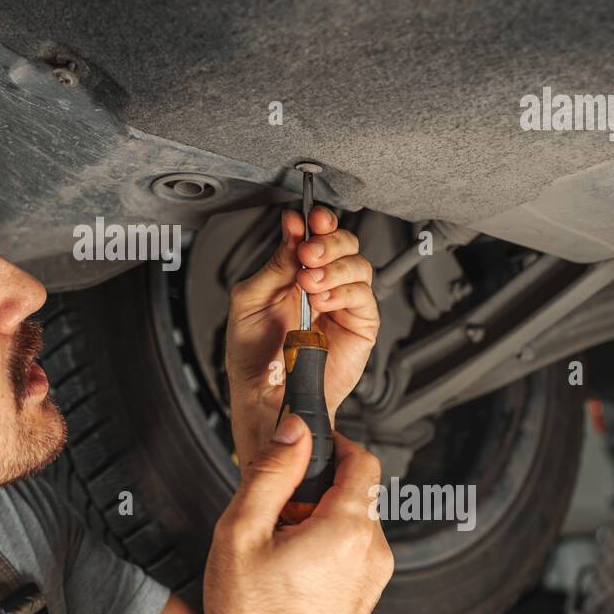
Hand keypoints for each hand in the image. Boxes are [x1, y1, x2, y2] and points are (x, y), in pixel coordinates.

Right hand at [204, 414, 393, 613]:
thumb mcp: (241, 532)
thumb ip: (271, 472)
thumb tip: (293, 430)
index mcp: (346, 531)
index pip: (363, 459)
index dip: (332, 443)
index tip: (305, 446)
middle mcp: (372, 555)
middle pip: (356, 490)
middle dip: (316, 489)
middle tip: (276, 509)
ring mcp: (373, 580)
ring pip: (353, 521)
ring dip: (319, 519)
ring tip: (279, 546)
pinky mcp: (366, 598)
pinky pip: (352, 552)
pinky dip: (325, 547)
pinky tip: (290, 570)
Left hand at [225, 207, 378, 461]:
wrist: (265, 396)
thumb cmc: (254, 355)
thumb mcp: (249, 302)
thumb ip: (273, 266)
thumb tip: (291, 232)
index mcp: (293, 272)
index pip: (313, 235)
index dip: (315, 221)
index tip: (306, 218)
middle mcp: (321, 283)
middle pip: (343, 243)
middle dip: (328, 241)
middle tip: (307, 252)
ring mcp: (342, 303)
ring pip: (358, 265)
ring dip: (334, 267)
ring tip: (309, 282)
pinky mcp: (359, 325)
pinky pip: (364, 297)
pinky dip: (344, 292)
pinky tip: (323, 301)